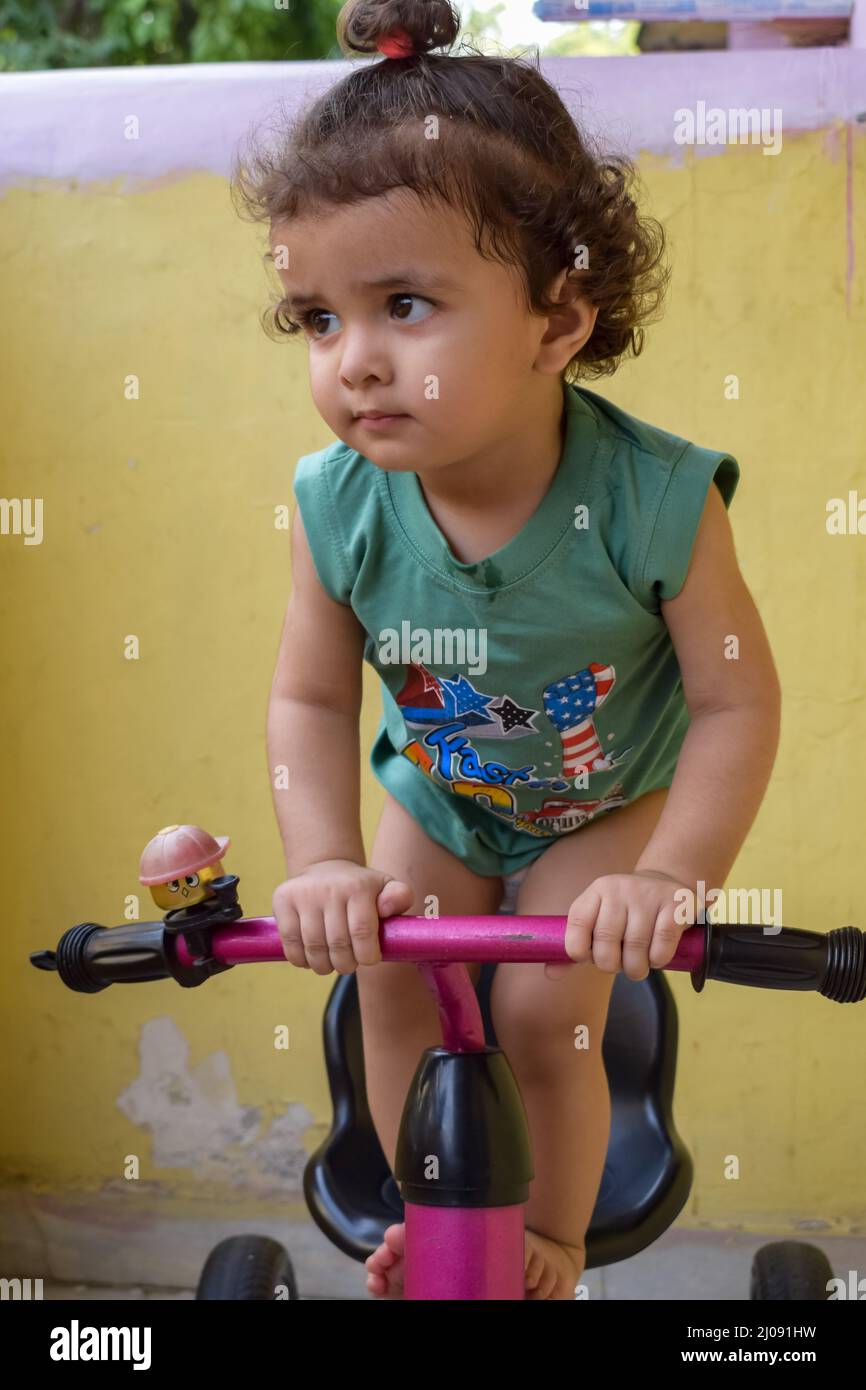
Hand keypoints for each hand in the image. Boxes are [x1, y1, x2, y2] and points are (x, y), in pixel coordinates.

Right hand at [272, 860, 412, 975]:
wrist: (326, 868)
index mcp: (358, 886)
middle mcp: (330, 887)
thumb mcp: (386, 887)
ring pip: (313, 947)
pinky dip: (300, 959)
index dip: (366, 955)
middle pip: (338, 944)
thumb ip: (399, 897)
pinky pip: (290, 942)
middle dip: (346, 964)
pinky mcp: (283, 900)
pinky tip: (310, 958)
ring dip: (324, 966)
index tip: (368, 959)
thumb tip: (387, 908)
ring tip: (330, 964)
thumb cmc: (361, 888)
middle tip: (349, 964)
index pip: (362, 932)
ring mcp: (304, 893)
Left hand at [545, 870, 691, 981]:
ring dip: (637, 968)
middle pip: (606, 942)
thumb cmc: (626, 914)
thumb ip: (576, 947)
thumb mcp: (598, 922)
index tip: (590, 958)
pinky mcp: (676, 905)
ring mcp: (649, 895)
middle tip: (620, 965)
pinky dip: (658, 960)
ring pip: (636, 947)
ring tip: (639, 965)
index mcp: (596, 892)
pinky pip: (662, 946)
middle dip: (612, 965)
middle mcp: (620, 889)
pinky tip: (657, 956)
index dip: (579, 951)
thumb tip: (550, 974)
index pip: (576, 924)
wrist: (667, 884)